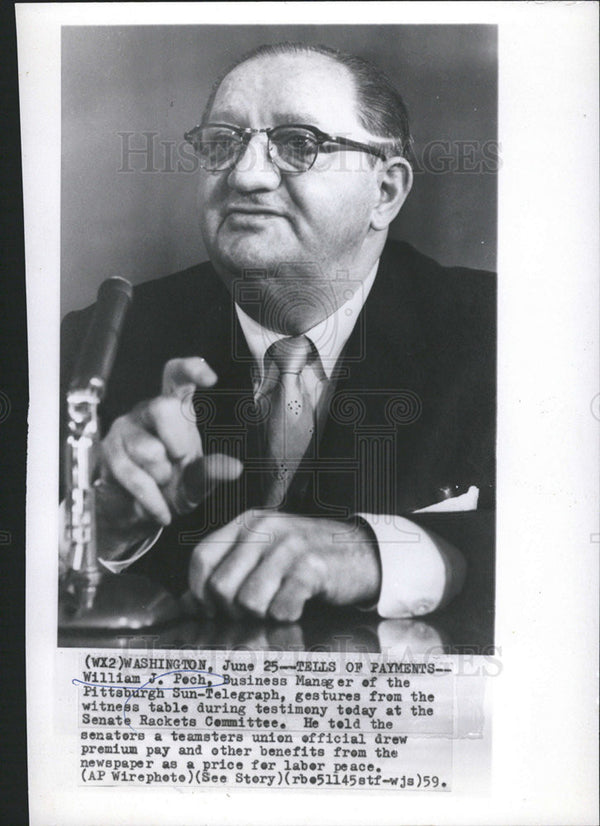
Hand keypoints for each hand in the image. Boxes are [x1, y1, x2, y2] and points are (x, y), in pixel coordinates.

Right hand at [98, 357, 241, 540]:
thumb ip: (211, 472)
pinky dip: (152, 498)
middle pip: (161, 407)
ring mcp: (124, 429)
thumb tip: (235, 468)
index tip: (210, 378)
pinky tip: (160, 509)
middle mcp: (147, 412)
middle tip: (180, 462)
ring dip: (162, 475)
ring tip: (163, 482)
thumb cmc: (171, 486)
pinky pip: (133, 475)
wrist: (136, 513)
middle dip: (177, 443)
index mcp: (175, 408)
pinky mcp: (108, 452)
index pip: (177, 376)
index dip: (190, 370)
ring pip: (148, 448)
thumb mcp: (196, 482)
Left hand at [188, 511, 381, 621]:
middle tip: (254, 610)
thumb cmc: (308, 558)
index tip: (212, 608)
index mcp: (248, 523)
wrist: (364, 552)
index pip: (201, 557)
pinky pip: (280, 608)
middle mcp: (265, 529)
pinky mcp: (311, 567)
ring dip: (261, 615)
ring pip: (248, 601)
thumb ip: (227, 571)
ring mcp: (289, 546)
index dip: (199, 591)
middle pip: (220, 585)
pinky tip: (299, 604)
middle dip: (231, 609)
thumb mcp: (264, 554)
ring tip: (278, 604)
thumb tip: (186, 603)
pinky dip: (287, 616)